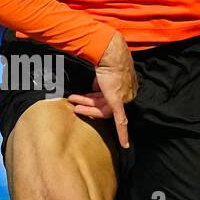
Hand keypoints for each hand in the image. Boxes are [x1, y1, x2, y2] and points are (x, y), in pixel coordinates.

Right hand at [67, 31, 136, 148]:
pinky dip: (123, 134)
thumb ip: (99, 84)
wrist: (109, 53)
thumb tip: (94, 89)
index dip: (94, 98)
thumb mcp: (101, 75)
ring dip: (87, 107)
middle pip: (104, 104)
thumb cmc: (105, 60)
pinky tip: (124, 145)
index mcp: (124, 87)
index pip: (108, 97)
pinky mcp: (118, 102)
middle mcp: (126, 94)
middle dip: (87, 102)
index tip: (83, 98)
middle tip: (73, 101)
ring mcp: (123, 98)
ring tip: (73, 102)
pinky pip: (121, 122)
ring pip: (103, 109)